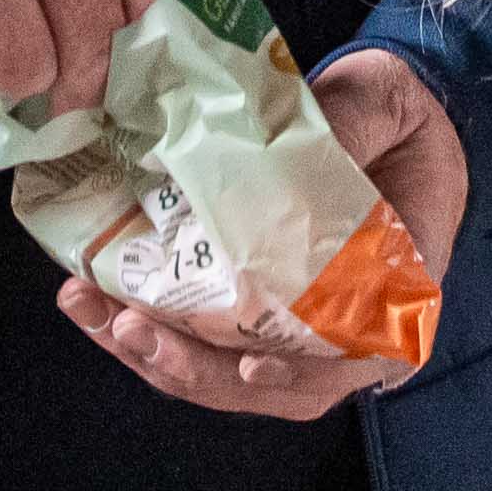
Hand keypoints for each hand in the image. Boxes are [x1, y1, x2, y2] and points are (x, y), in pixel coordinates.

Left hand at [59, 49, 463, 422]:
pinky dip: (154, 329)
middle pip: (269, 383)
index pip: (351, 359)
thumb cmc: (398, 117)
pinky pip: (203, 337)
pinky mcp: (250, 301)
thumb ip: (347, 128)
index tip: (251, 368)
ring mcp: (293, 320)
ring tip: (93, 316)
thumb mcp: (382, 107)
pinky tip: (100, 306)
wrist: (393, 111)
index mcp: (394, 291)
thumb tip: (279, 158)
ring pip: (225, 372)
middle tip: (129, 330)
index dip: (301, 373)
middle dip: (192, 367)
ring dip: (156, 354)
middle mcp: (344, 325)